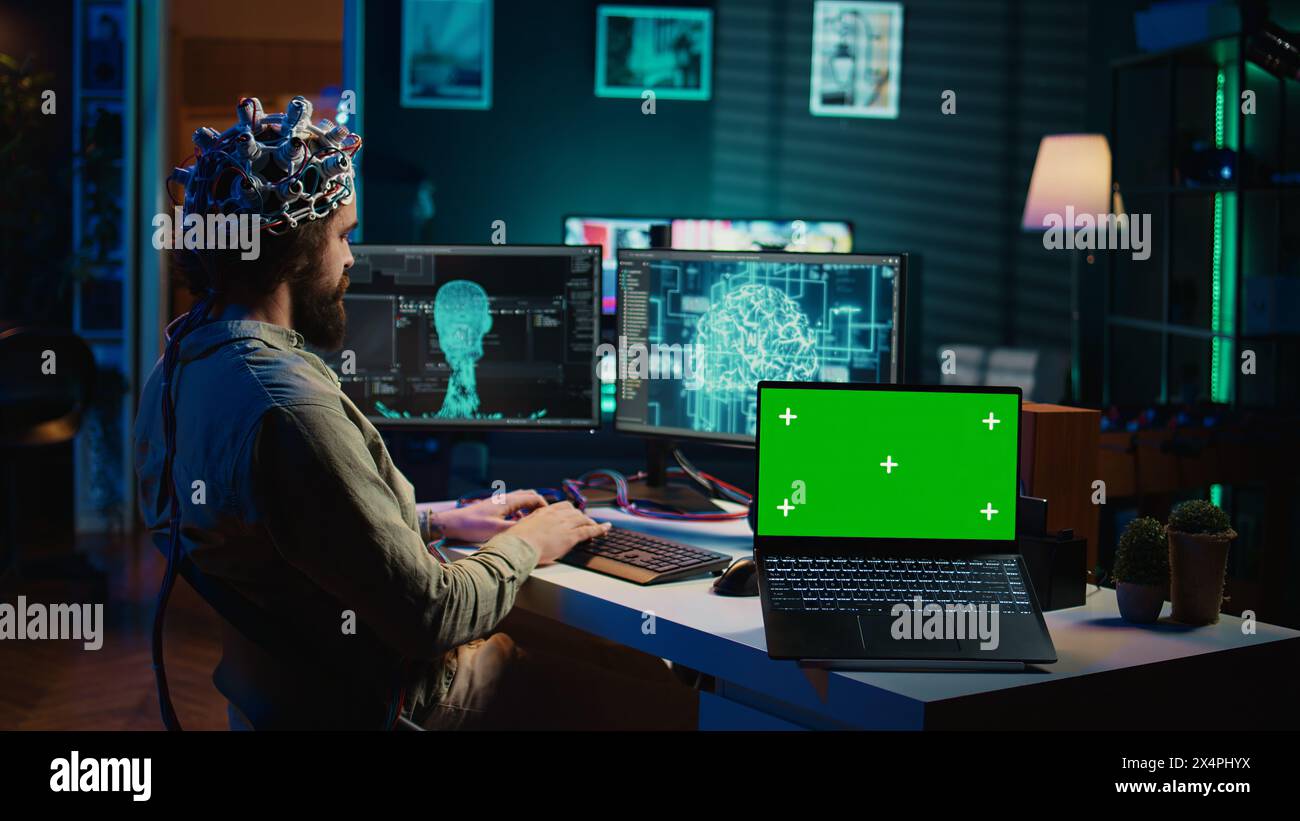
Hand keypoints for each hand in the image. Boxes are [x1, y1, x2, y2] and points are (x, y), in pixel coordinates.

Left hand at [432, 491, 548, 543]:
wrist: (453, 523)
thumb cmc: (472, 526)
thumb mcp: (497, 530)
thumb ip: (516, 529)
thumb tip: (533, 531)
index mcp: (509, 501)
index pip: (534, 498)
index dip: (545, 507)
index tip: (551, 518)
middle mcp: (505, 498)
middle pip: (529, 495)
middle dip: (539, 505)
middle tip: (544, 519)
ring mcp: (499, 501)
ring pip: (521, 500)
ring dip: (529, 508)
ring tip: (533, 522)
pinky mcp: (494, 507)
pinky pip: (513, 505)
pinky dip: (520, 511)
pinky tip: (517, 524)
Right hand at [504, 501, 609, 565]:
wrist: (518, 546)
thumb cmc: (515, 541)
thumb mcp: (521, 528)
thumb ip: (529, 527)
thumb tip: (526, 532)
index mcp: (544, 512)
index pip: (563, 506)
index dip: (571, 511)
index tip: (574, 514)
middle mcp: (556, 515)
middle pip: (575, 512)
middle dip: (583, 518)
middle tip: (587, 523)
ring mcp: (564, 524)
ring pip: (583, 520)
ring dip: (592, 523)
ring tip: (599, 528)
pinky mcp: (570, 536)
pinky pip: (589, 530)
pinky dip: (600, 529)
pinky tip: (606, 529)